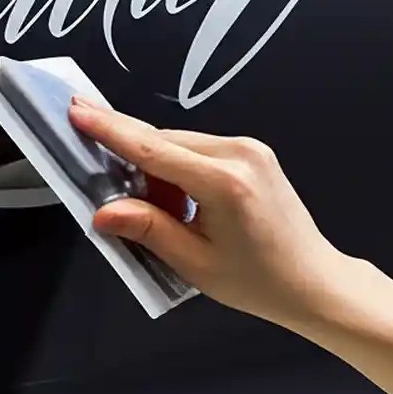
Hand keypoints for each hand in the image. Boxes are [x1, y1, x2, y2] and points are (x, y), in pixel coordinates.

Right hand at [69, 99, 356, 328]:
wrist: (313, 281)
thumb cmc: (261, 280)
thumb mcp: (194, 263)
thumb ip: (146, 229)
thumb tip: (104, 212)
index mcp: (225, 183)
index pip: (152, 148)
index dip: (110, 130)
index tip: (79, 112)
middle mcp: (240, 155)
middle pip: (162, 141)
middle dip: (128, 157)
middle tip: (98, 170)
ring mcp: (249, 149)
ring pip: (177, 142)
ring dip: (154, 167)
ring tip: (157, 210)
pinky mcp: (250, 152)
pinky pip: (197, 148)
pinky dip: (176, 168)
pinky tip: (177, 201)